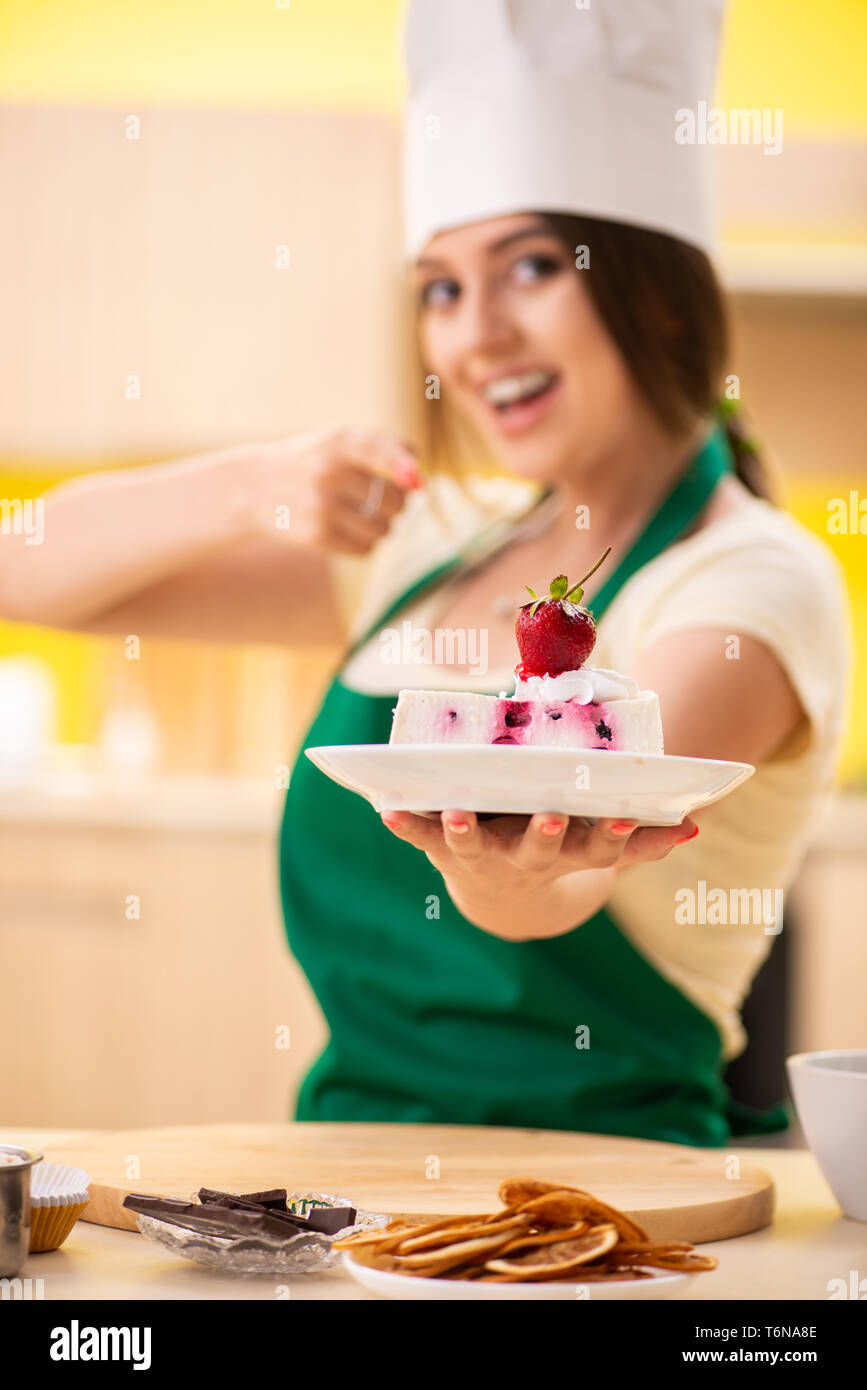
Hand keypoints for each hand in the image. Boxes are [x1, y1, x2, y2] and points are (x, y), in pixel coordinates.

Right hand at [252, 426, 422, 554]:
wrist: (257, 487)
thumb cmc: (316, 461)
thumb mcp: (342, 441)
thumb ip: (387, 449)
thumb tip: (421, 483)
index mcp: (339, 442)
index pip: (379, 451)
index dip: (402, 466)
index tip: (415, 482)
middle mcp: (329, 472)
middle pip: (395, 501)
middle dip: (396, 505)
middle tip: (379, 499)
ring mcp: (321, 506)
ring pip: (383, 529)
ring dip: (382, 527)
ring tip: (363, 516)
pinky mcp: (316, 535)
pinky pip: (365, 549)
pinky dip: (366, 544)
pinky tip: (350, 531)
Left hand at [381, 810, 699, 940]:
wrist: (503, 900)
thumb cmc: (557, 850)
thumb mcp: (597, 850)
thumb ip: (639, 840)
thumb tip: (694, 824)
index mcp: (570, 853)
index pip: (600, 849)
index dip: (616, 837)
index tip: (627, 820)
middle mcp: (527, 860)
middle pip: (539, 850)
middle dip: (547, 833)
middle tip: (553, 815)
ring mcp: (484, 857)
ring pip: (475, 847)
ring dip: (466, 831)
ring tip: (457, 812)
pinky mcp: (445, 851)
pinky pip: (422, 839)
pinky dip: (405, 825)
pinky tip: (385, 808)